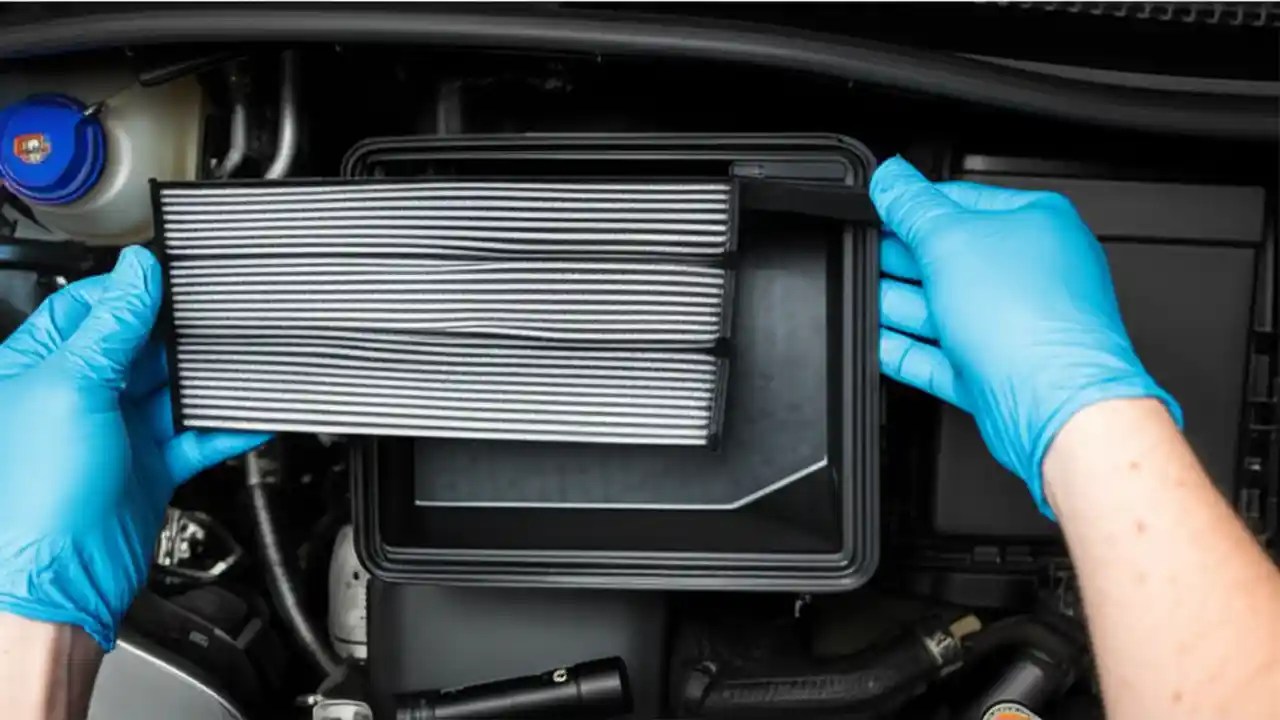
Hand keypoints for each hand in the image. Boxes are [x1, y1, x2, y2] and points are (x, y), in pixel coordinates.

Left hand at [0, 247, 267, 649]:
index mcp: (36, 369)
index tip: (168, 278)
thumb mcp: (70, 389)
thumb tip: (137, 270)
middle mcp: (74, 398)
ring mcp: (114, 433)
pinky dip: (224, 429)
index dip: (128, 291)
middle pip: (136, 346)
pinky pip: (195, 437)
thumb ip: (110, 326)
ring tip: (235, 368)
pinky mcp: (148, 467)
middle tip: (207, 324)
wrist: (58, 584)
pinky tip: (250, 418)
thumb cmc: (32, 497)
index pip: (86, 307)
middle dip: (173, 337)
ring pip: (171, 390)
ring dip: (204, 383)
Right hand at [872, 157, 1179, 513]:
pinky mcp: (996, 372)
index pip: (960, 201)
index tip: (875, 209)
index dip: (912, 205)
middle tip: (862, 256)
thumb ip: (912, 207)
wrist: (1057, 404)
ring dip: (897, 305)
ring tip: (860, 299)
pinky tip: (878, 343)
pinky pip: (941, 356)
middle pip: (948, 258)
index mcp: (1036, 223)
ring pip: (942, 310)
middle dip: (900, 260)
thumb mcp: (952, 240)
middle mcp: (1030, 273)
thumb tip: (889, 178)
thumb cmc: (1032, 318)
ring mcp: (1014, 325)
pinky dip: (907, 350)